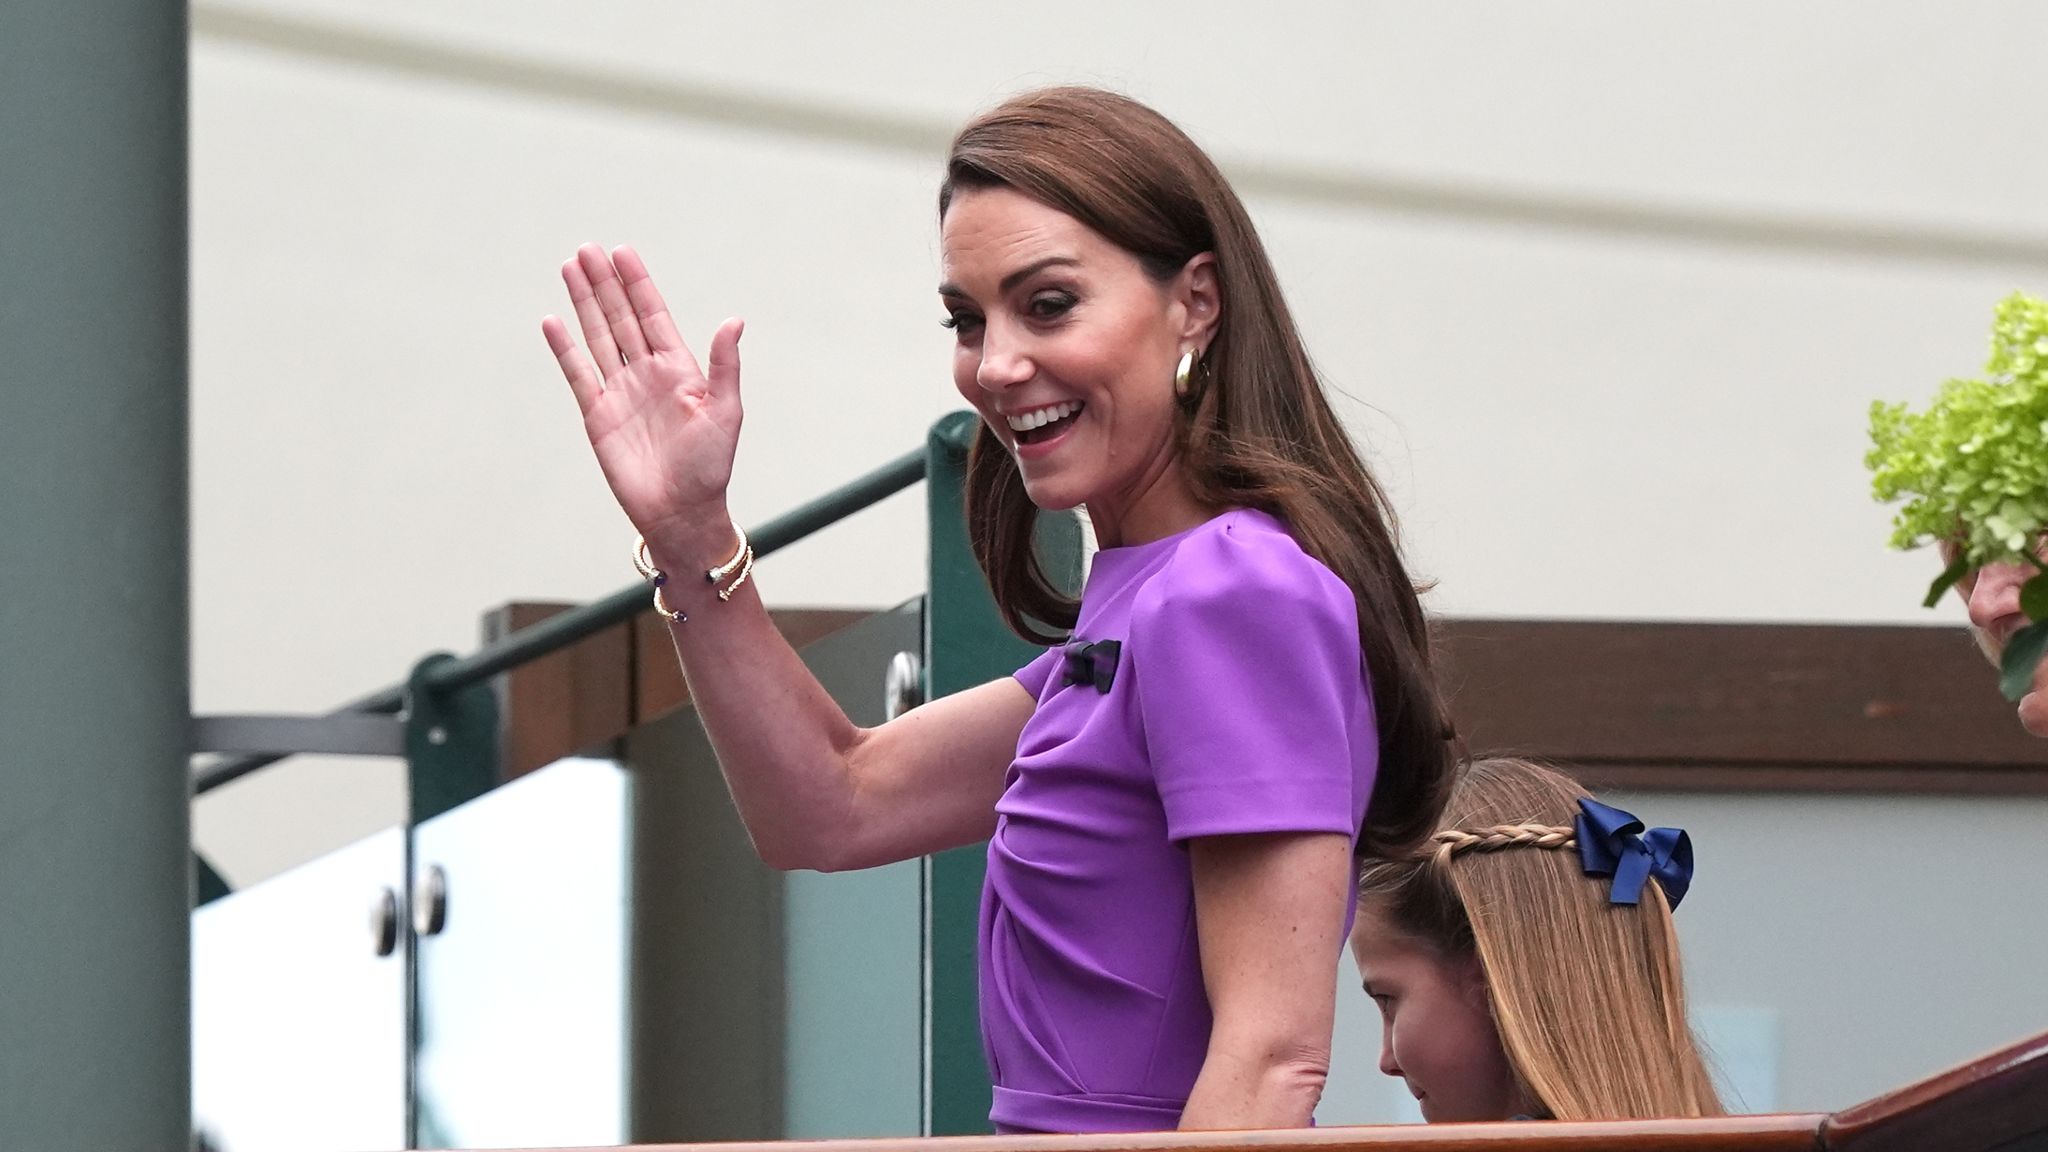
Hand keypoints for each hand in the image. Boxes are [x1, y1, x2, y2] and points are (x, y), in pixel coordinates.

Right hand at [541, 243, 743, 552]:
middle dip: (604, 283)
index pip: (653, 315)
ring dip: (583, 303)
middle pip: (621, 318)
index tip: (622, 252)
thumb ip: (724, 366)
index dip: (638, 284)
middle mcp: (646, 375)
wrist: (680, 513)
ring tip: (569, 268)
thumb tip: (734, 320)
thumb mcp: (725, 412)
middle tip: (587, 249)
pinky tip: (553, 321)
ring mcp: (620, 393)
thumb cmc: (710, 467)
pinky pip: (578, 374)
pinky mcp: (597, 416)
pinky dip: (564, 348)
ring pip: (597, 337)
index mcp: (679, 370)